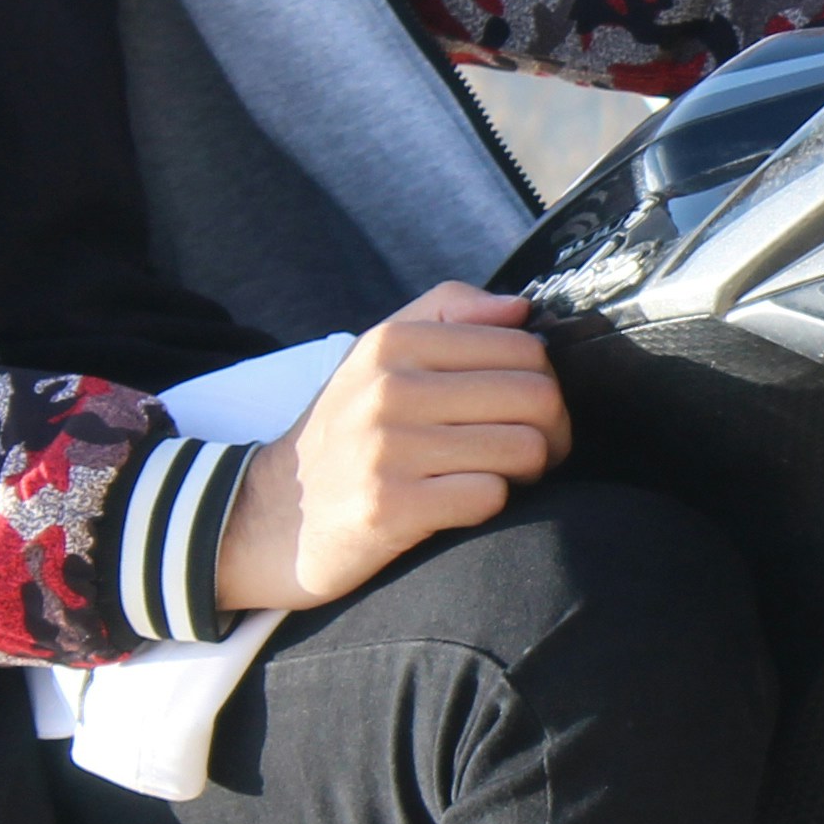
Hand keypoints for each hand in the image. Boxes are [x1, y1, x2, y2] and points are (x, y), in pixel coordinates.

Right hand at [208, 285, 567, 613]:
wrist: (272, 515)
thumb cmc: (346, 431)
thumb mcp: (378, 354)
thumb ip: (448, 312)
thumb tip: (520, 309)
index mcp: (393, 341)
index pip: (523, 347)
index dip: (545, 381)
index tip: (527, 409)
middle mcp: (389, 388)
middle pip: (535, 398)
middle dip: (552, 430)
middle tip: (534, 449)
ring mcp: (387, 449)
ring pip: (523, 449)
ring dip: (527, 471)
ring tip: (501, 474)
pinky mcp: (390, 508)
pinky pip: (490, 496)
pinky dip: (490, 504)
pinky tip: (463, 501)